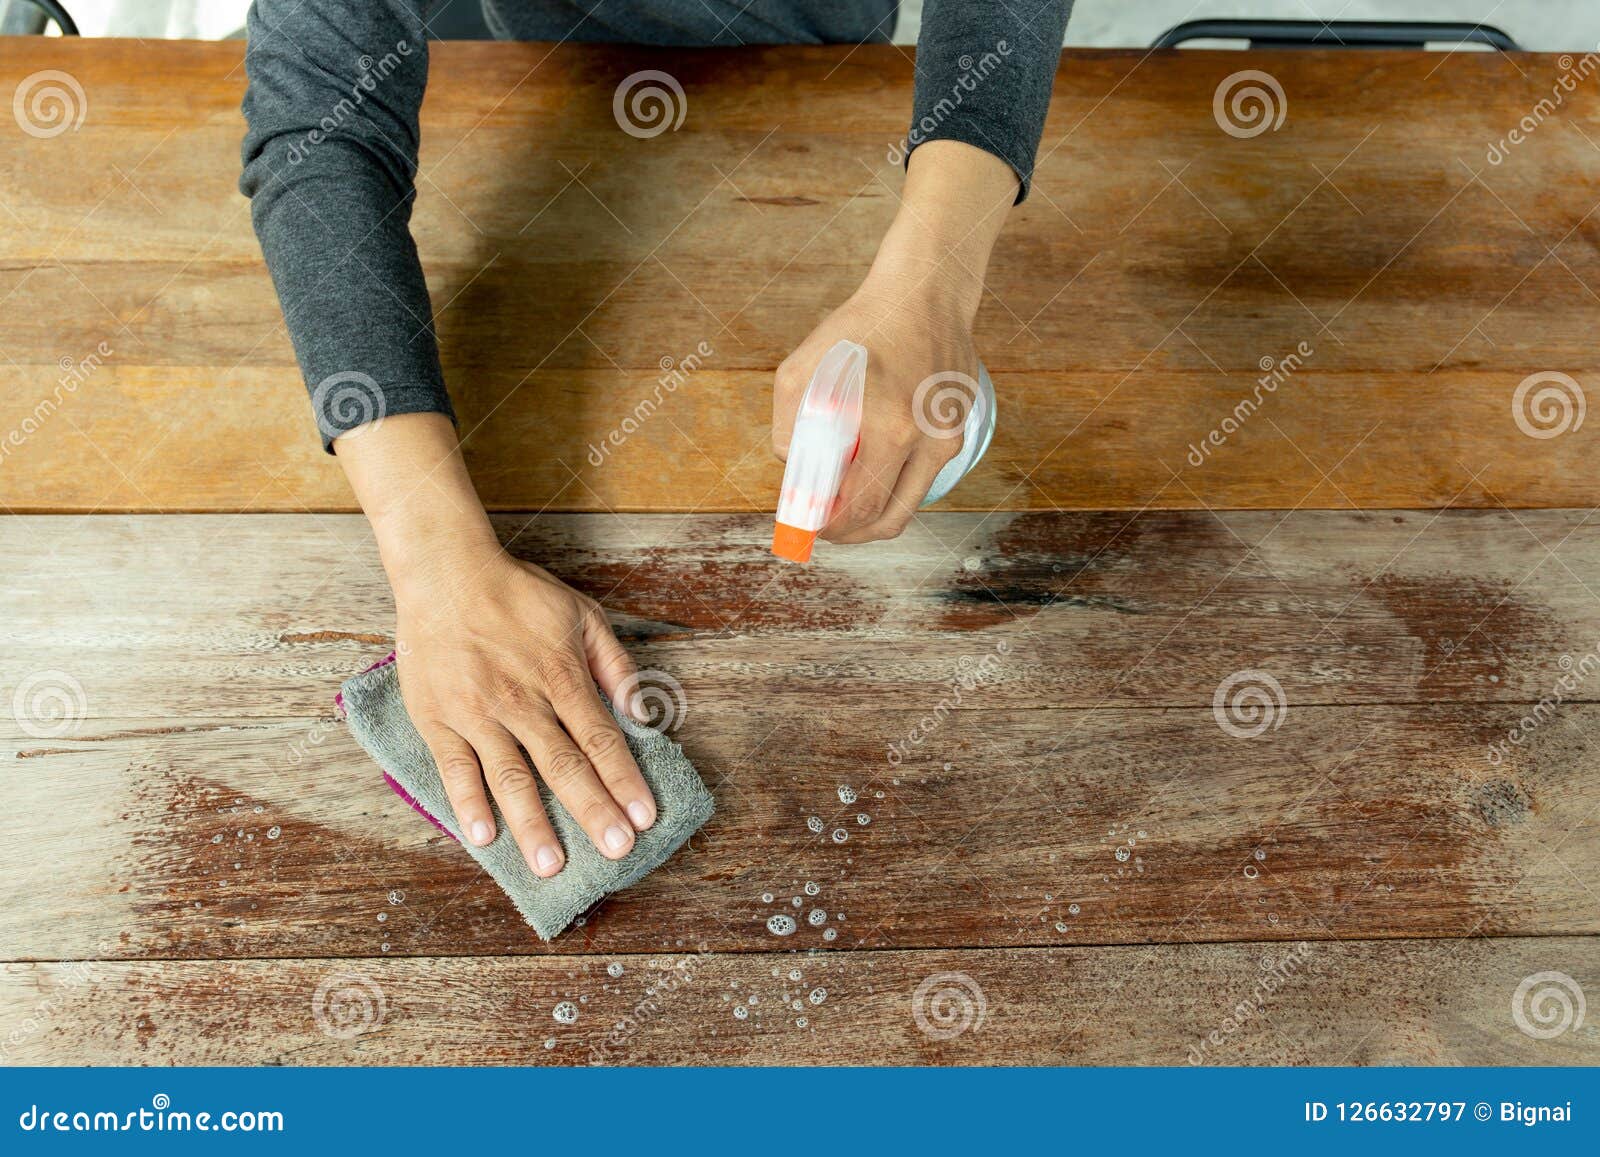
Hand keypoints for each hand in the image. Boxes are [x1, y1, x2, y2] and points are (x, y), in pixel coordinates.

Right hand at [330, 412, 655, 878]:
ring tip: (552, 865)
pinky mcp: (438, 719)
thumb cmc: (519, 594)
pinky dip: (468, 804)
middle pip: (563, 765)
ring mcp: (478, 713)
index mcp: (561, 676)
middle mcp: (522, 701)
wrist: (446, 572)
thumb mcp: (583, 615)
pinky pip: (455, 769)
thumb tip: (642, 713)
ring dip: (533, 824)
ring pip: (510, 777)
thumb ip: (615, 666)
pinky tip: (484, 838)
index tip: (645, 815)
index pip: (601, 738)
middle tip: (616, 850)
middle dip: (593, 811)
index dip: (625, 779)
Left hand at [773, 283, 978, 542]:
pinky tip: (871, 467)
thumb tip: (795, 470)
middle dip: (850, 531)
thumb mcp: (802, 368)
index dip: (828, 526)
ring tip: (846, 507)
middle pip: (887, 519)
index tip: (809, 525)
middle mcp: (928, 441)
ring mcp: (948, 438)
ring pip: (909, 506)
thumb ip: (788, 425)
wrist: (925, 293)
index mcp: (891, 427)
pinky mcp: (959, 431)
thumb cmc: (861, 327)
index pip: (858, 506)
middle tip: (825, 526)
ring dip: (874, 517)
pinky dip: (894, 484)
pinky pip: (922, 477)